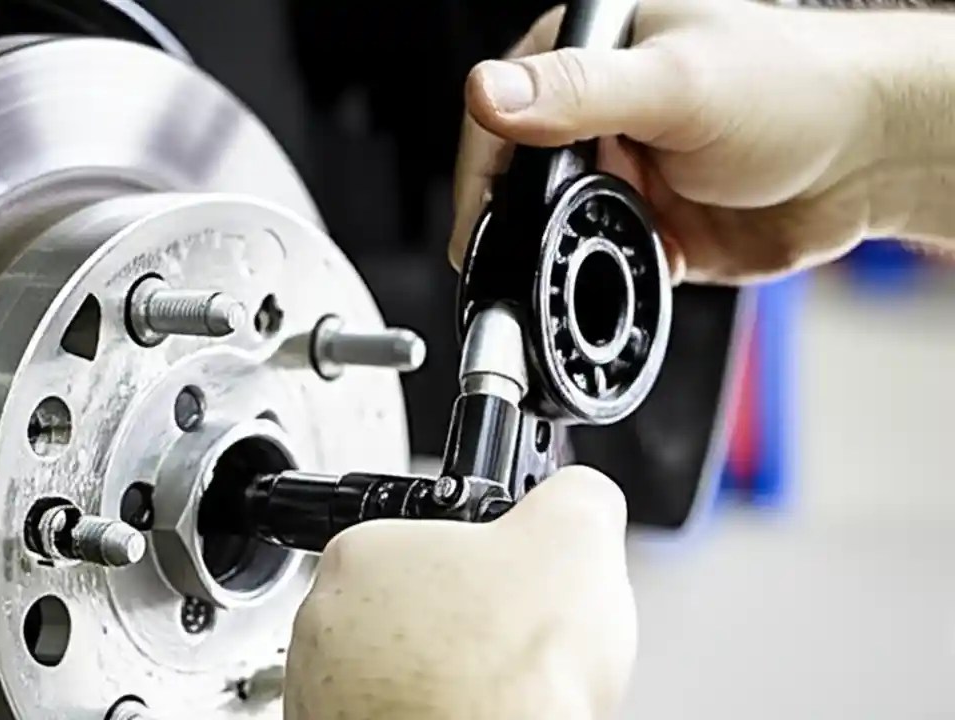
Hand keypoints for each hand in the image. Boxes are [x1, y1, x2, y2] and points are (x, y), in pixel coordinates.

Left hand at [284, 466, 635, 719]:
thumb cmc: (508, 675)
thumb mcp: (578, 536)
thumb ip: (575, 496)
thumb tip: (582, 495)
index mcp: (361, 554)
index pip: (425, 543)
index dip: (485, 567)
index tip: (510, 593)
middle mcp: (323, 622)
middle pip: (410, 609)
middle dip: (460, 624)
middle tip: (506, 648)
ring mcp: (321, 689)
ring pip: (397, 671)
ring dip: (440, 677)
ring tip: (492, 693)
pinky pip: (391, 712)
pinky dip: (428, 714)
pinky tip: (469, 716)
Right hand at [450, 0, 887, 283]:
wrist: (877, 157)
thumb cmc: (799, 88)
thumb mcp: (676, 82)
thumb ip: (577, 91)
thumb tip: (488, 94)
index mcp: (589, 52)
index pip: (499, 112)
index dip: (483, 172)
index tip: (480, 223)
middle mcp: (599, 111)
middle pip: (520, 177)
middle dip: (524, 220)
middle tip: (540, 247)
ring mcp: (621, 169)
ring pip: (556, 227)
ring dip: (570, 250)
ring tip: (598, 251)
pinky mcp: (646, 221)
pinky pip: (602, 260)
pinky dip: (609, 275)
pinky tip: (633, 266)